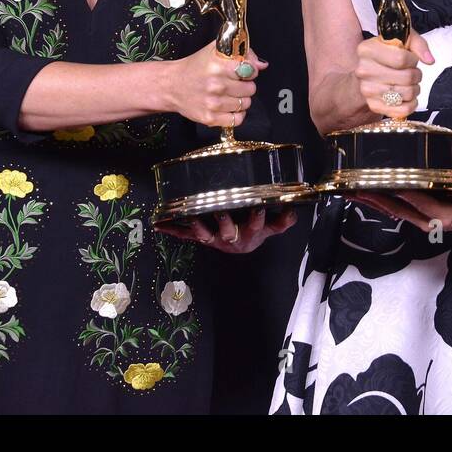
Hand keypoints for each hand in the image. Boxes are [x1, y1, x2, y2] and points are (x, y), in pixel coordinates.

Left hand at [153, 206, 296, 252]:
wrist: (242, 247)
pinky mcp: (202, 238)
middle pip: (228, 231)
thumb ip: (283, 220)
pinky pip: (186, 235)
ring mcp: (214, 239)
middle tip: (220, 210)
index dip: (257, 216)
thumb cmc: (255, 233)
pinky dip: (172, 229)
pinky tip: (159, 224)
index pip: (257, 224)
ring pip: (205, 234)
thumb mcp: (273, 228)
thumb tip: (293, 210)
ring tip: (190, 217)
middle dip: (224, 221)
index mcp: (250, 233)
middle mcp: (231, 238)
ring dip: (197, 226)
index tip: (258, 204)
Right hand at [168, 43, 267, 128]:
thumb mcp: (216, 50)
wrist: (171, 85)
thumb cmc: (195, 66)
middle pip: (250, 89)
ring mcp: (213, 103)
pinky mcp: (210, 118)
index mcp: (217, 66)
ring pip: (246, 104)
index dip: (250, 71)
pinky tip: (228, 107)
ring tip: (229, 94)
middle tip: (233, 84)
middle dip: (245, 86)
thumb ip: (242, 53)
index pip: (250, 70)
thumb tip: (262, 65)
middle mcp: (215, 85)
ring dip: (241, 100)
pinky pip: (237, 119)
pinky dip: (236, 114)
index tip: (243, 72)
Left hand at [351, 178, 451, 234]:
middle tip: (359, 189)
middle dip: (378, 200)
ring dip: (370, 202)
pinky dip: (375, 202)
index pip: (424, 206)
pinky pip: (390, 209)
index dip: (410, 197)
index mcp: (444, 217)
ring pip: (390, 211)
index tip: (395, 187)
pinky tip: (360, 193)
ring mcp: (416, 219)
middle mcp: (426, 221)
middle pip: (399, 210)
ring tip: (350, 191)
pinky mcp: (411, 214)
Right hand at [355, 30, 433, 118]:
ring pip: (406, 94)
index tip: (412, 59)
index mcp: (367, 50)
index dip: (413, 60)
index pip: (401, 58)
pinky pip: (402, 110)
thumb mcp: (403, 39)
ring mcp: (367, 90)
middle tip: (413, 72)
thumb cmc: (389, 53)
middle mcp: (363, 70)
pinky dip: (411, 104)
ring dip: (415, 89)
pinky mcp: (373, 105)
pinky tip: (409, 97)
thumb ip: (418, 44)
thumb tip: (429, 60)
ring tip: (410, 83)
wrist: (371, 70)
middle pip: (405, 78)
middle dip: (416, 75)